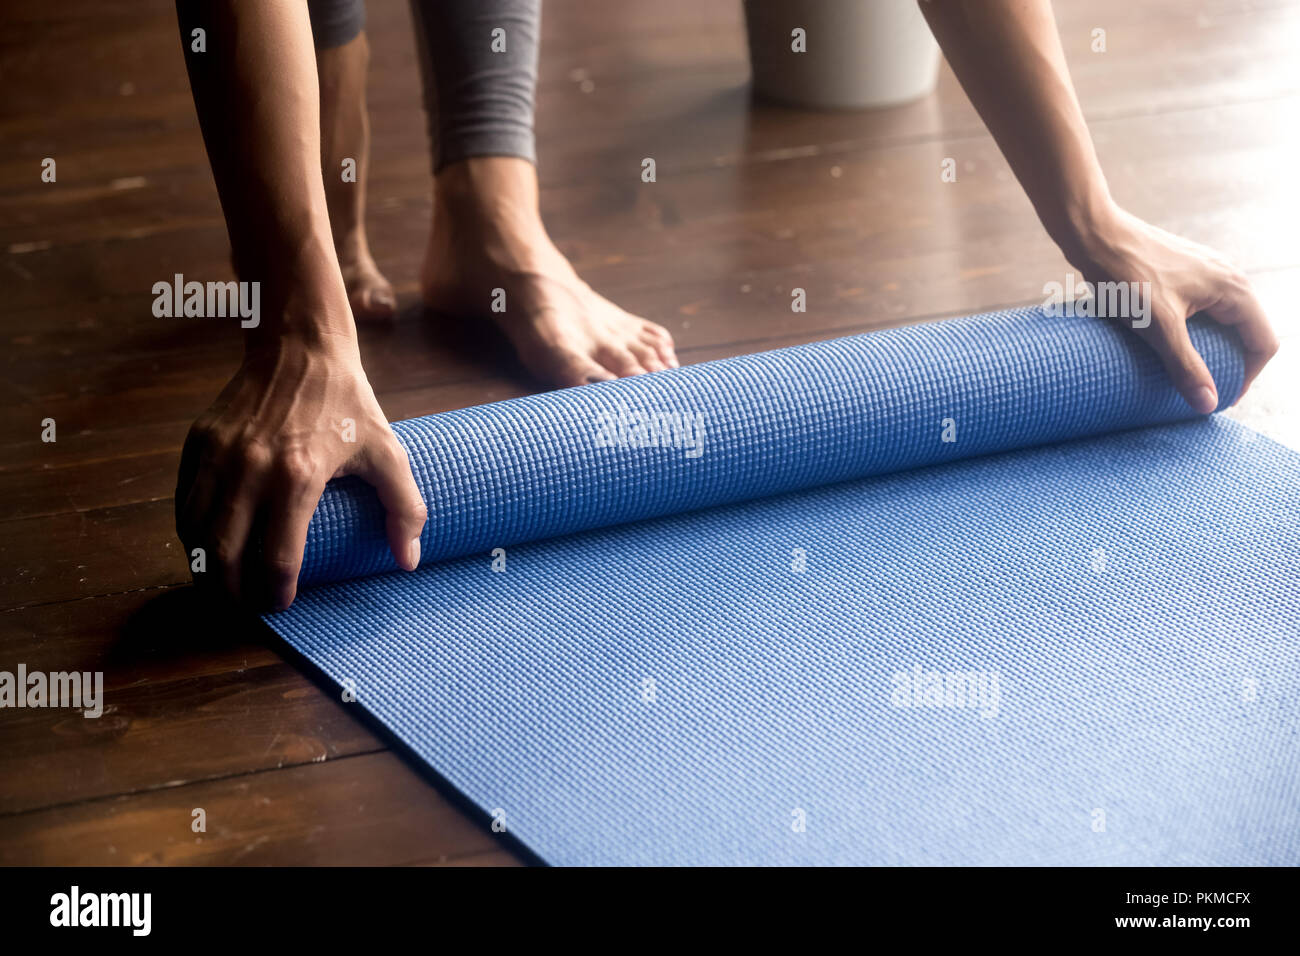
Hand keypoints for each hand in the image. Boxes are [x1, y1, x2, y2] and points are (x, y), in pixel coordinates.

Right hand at [176, 334, 426, 609]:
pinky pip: (184, 500)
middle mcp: (251, 468)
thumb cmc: (348, 404)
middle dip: (231, 593)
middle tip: (244, 608)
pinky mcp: (199, 441)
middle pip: (225, 553)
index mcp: (299, 475)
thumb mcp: (387, 450)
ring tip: (221, 586)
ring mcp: (219, 454)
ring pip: (195, 531)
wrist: (300, 347)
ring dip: (204, 567)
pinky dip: (189, 531)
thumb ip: (404, 507)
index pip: (277, 557)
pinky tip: (205, 547)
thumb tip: (409, 561)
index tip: (281, 605)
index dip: (277, 592)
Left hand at [1070, 206, 1278, 411]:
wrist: (1095, 235)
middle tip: (1204, 391)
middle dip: (1231, 364)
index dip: (1247, 377)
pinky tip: (1171, 346)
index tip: (1220, 400)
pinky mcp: (1184, 273)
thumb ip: (1185, 366)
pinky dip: (1196, 332)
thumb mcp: (1158, 327)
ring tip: (1187, 374)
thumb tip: (1209, 404)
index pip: (1263, 342)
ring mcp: (1207, 273)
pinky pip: (1204, 310)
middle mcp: (1229, 278)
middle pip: (1246, 332)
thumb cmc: (1127, 275)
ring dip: (1213, 349)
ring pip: (1224, 321)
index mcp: (1235, 289)